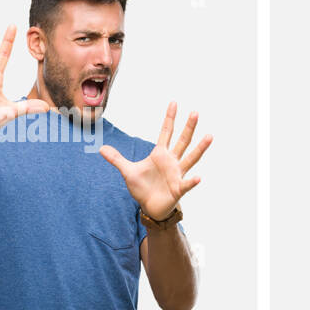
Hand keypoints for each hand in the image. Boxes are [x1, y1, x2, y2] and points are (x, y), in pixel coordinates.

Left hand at [100, 102, 210, 220]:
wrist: (150, 207)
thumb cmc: (143, 188)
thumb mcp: (127, 171)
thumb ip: (117, 159)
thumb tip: (101, 149)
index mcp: (160, 154)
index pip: (166, 132)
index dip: (169, 118)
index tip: (174, 103)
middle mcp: (172, 161)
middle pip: (182, 141)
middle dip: (188, 127)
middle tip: (195, 112)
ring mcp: (177, 174)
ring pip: (191, 158)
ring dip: (200, 148)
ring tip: (209, 136)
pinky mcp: (178, 188)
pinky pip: (186, 183)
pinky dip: (192, 181)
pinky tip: (199, 177)